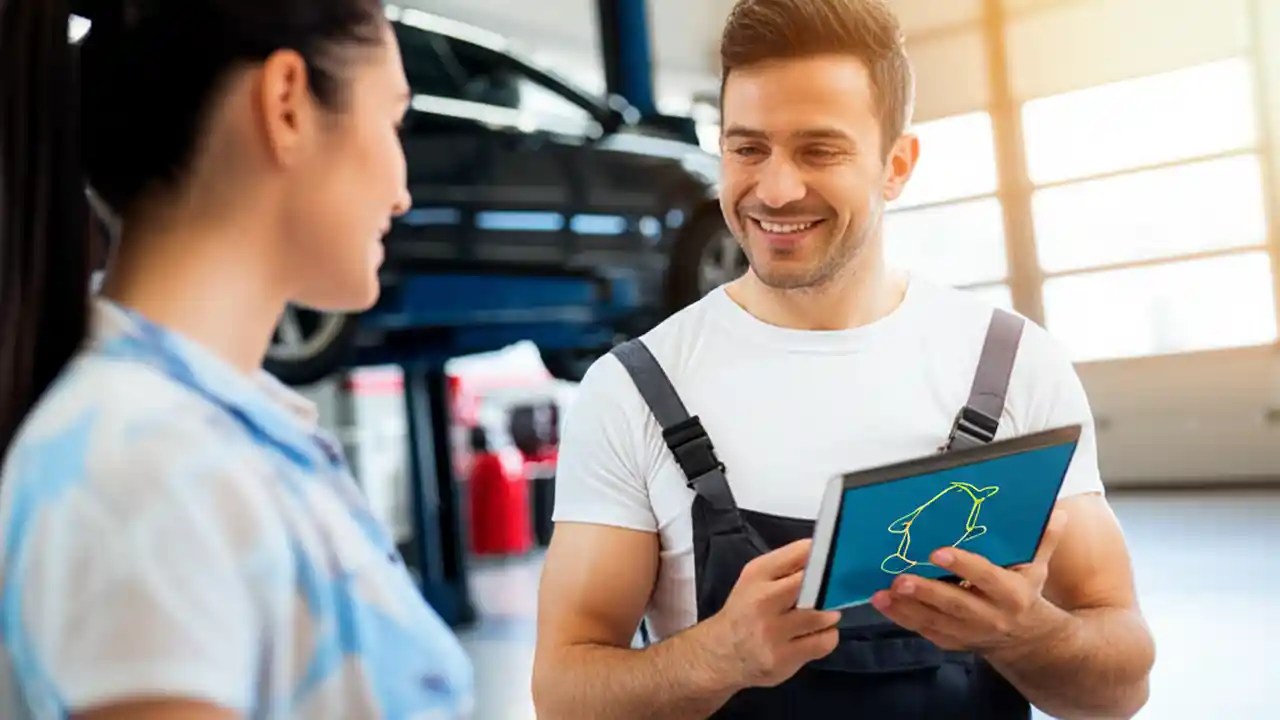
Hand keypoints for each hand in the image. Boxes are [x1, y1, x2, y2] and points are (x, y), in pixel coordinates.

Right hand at [702, 539, 841, 689]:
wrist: (721, 652)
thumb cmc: (745, 609)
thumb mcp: (757, 578)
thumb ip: (788, 566)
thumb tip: (828, 556)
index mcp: (758, 573)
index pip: (802, 554)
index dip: (824, 557)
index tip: (835, 561)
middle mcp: (764, 600)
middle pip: (815, 584)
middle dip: (830, 587)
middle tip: (835, 590)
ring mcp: (773, 632)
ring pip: (823, 616)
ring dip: (829, 615)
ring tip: (821, 615)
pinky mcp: (783, 658)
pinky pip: (824, 642)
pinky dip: (827, 637)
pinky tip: (816, 635)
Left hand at [871, 507, 1072, 656]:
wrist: (1030, 642)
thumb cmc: (1026, 594)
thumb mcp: (1038, 568)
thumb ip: (1043, 540)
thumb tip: (1055, 511)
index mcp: (1012, 595)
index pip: (986, 578)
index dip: (963, 566)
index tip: (938, 552)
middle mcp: (991, 617)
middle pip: (956, 605)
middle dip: (927, 593)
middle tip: (901, 579)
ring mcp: (970, 633)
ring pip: (935, 622)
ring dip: (906, 609)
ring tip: (882, 594)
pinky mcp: (953, 642)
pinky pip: (925, 631)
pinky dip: (903, 619)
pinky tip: (884, 604)